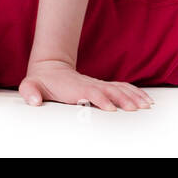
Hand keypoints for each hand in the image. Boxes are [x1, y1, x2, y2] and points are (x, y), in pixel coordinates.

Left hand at [18, 59, 151, 110]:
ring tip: (146, 105)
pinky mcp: (104, 87)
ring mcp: (98, 85)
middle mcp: (89, 85)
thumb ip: (30, 92)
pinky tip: (146, 100)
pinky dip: (136, 93)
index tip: (110, 107)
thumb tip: (34, 100)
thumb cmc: (42, 81)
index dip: (100, 99)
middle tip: (135, 109)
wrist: (50, 68)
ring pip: (120, 89)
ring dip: (133, 96)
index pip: (90, 93)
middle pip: (110, 91)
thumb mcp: (31, 85)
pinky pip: (123, 88)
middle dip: (123, 99)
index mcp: (75, 87)